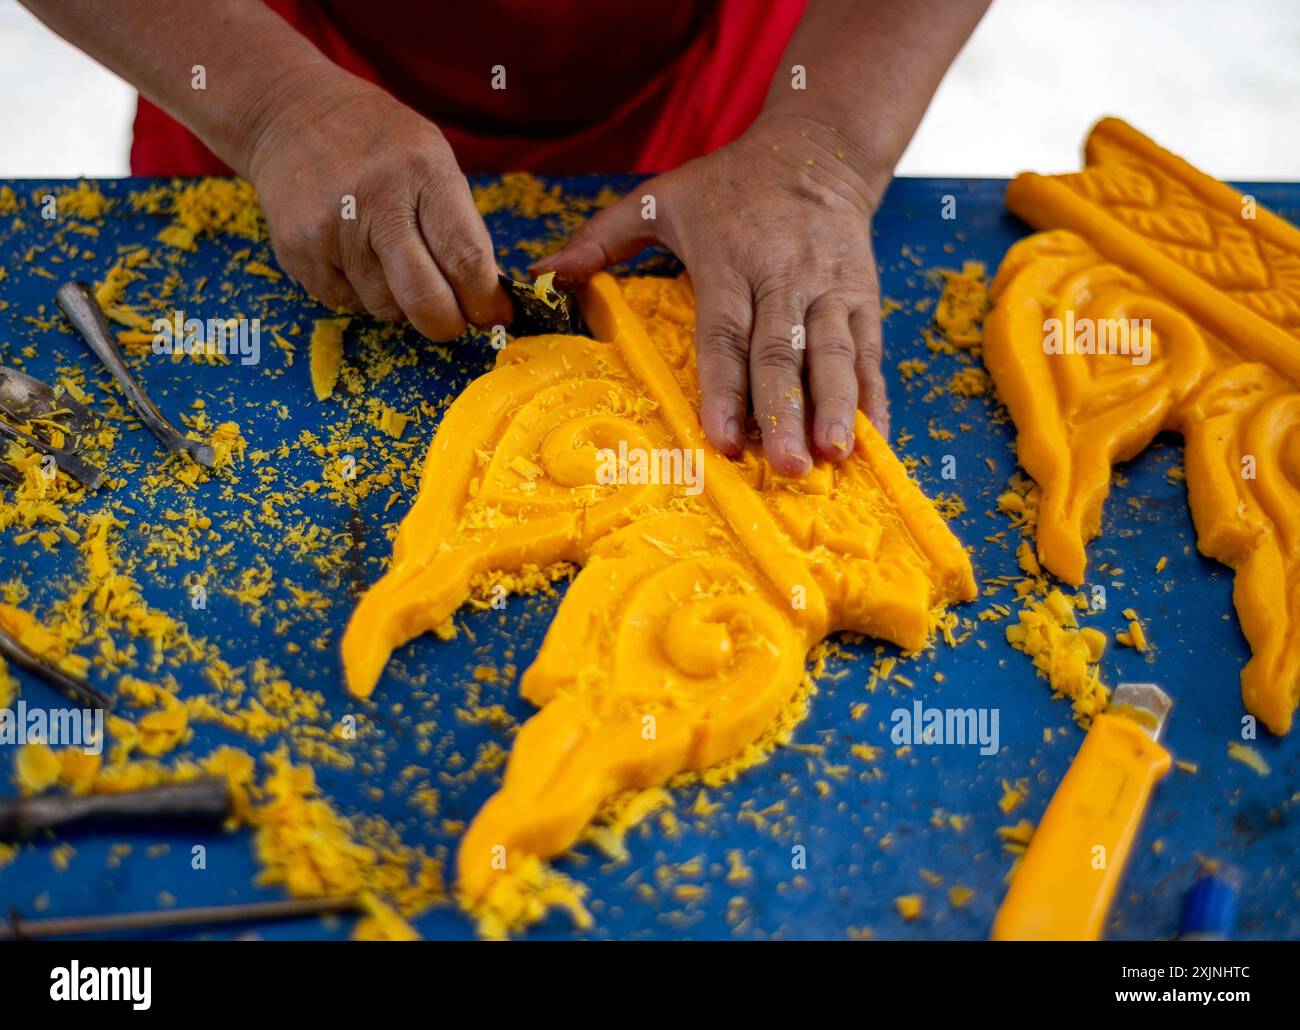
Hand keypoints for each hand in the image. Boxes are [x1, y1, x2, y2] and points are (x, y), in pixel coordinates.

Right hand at [247, 72, 510, 339]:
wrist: (290, 113)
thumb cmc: (379, 143)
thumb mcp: (432, 159)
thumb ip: (460, 225)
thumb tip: (486, 299)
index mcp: (423, 170)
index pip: (466, 258)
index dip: (485, 301)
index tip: (494, 316)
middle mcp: (375, 199)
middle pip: (425, 299)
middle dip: (446, 323)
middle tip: (452, 319)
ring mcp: (330, 228)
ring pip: (385, 307)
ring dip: (399, 301)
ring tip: (387, 257)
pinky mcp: (296, 250)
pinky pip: (345, 303)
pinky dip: (359, 292)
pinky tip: (351, 252)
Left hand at [534, 116, 887, 475]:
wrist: (819, 148)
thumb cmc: (730, 183)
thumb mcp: (662, 198)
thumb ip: (603, 237)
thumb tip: (543, 274)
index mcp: (730, 261)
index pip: (725, 335)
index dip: (725, 390)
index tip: (724, 440)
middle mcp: (783, 278)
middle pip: (782, 354)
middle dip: (786, 414)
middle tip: (786, 467)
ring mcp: (830, 289)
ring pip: (835, 354)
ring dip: (837, 408)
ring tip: (835, 455)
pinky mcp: (863, 296)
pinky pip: (870, 351)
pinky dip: (873, 396)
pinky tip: (875, 438)